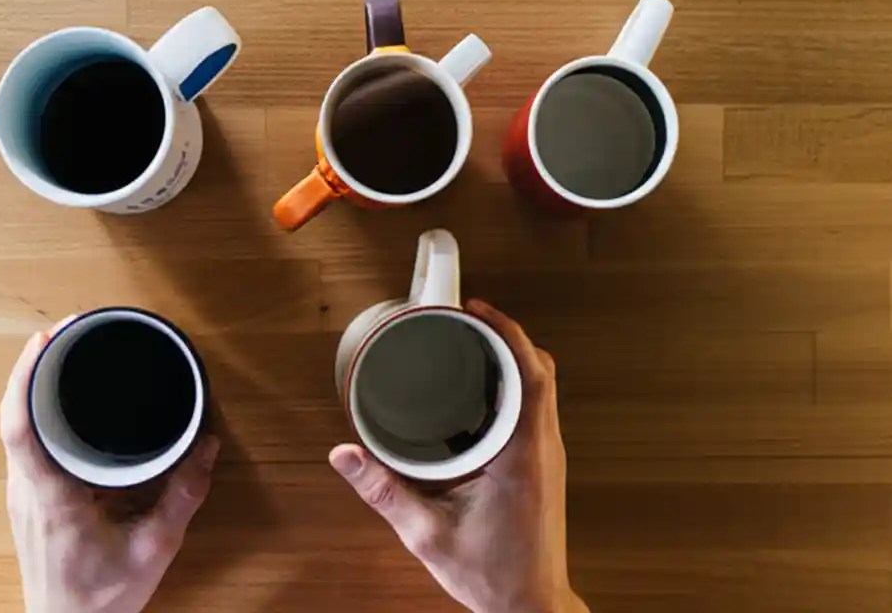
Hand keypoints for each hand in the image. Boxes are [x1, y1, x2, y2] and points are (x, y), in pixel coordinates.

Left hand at [1, 325, 219, 612]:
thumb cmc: (101, 597)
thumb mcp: (153, 548)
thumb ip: (182, 496)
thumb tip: (206, 447)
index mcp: (51, 496)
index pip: (20, 427)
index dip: (25, 379)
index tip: (43, 341)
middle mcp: (26, 489)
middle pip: (13, 415)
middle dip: (32, 367)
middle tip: (62, 331)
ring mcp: (22, 494)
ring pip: (15, 428)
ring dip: (31, 388)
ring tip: (60, 353)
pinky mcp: (28, 499)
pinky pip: (24, 443)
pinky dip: (36, 412)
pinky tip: (59, 401)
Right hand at [329, 300, 587, 612]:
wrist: (529, 607)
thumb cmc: (491, 574)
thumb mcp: (425, 532)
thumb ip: (381, 490)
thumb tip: (343, 454)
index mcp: (523, 455)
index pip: (531, 374)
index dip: (508, 332)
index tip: (476, 308)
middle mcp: (544, 448)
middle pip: (540, 369)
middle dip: (505, 335)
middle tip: (464, 317)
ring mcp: (548, 456)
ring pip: (541, 388)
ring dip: (512, 359)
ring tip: (470, 343)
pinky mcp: (543, 465)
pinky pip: (536, 408)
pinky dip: (513, 385)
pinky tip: (479, 390)